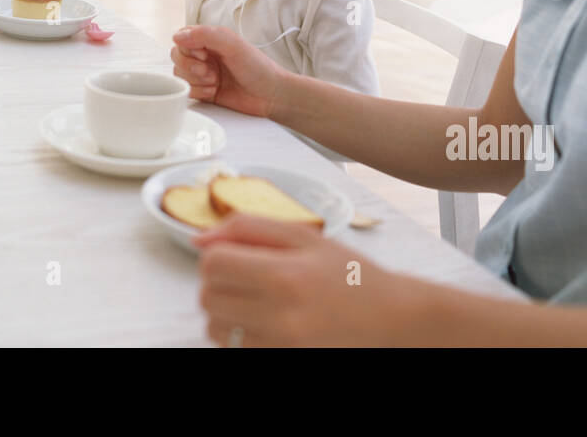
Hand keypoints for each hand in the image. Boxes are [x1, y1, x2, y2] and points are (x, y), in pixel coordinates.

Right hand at [170, 25, 286, 118]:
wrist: (270, 95)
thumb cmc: (258, 68)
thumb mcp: (233, 45)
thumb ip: (205, 35)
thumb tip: (178, 36)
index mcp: (211, 39)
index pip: (182, 37)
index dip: (187, 48)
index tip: (204, 55)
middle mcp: (205, 54)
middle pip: (176, 56)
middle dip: (190, 66)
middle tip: (209, 71)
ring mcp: (203, 73)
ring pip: (179, 74)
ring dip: (195, 80)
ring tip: (215, 81)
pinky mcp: (203, 90)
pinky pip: (186, 90)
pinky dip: (198, 92)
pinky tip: (214, 91)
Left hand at [194, 214, 419, 345]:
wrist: (387, 316)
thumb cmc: (347, 272)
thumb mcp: (304, 236)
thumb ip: (248, 228)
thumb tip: (199, 239)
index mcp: (286, 274)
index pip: (214, 264)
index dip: (216, 254)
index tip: (234, 253)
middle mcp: (280, 315)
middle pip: (208, 296)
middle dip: (217, 281)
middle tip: (244, 275)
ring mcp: (280, 345)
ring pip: (213, 326)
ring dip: (223, 309)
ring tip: (253, 297)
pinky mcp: (280, 359)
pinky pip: (233, 347)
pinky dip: (236, 332)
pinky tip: (261, 319)